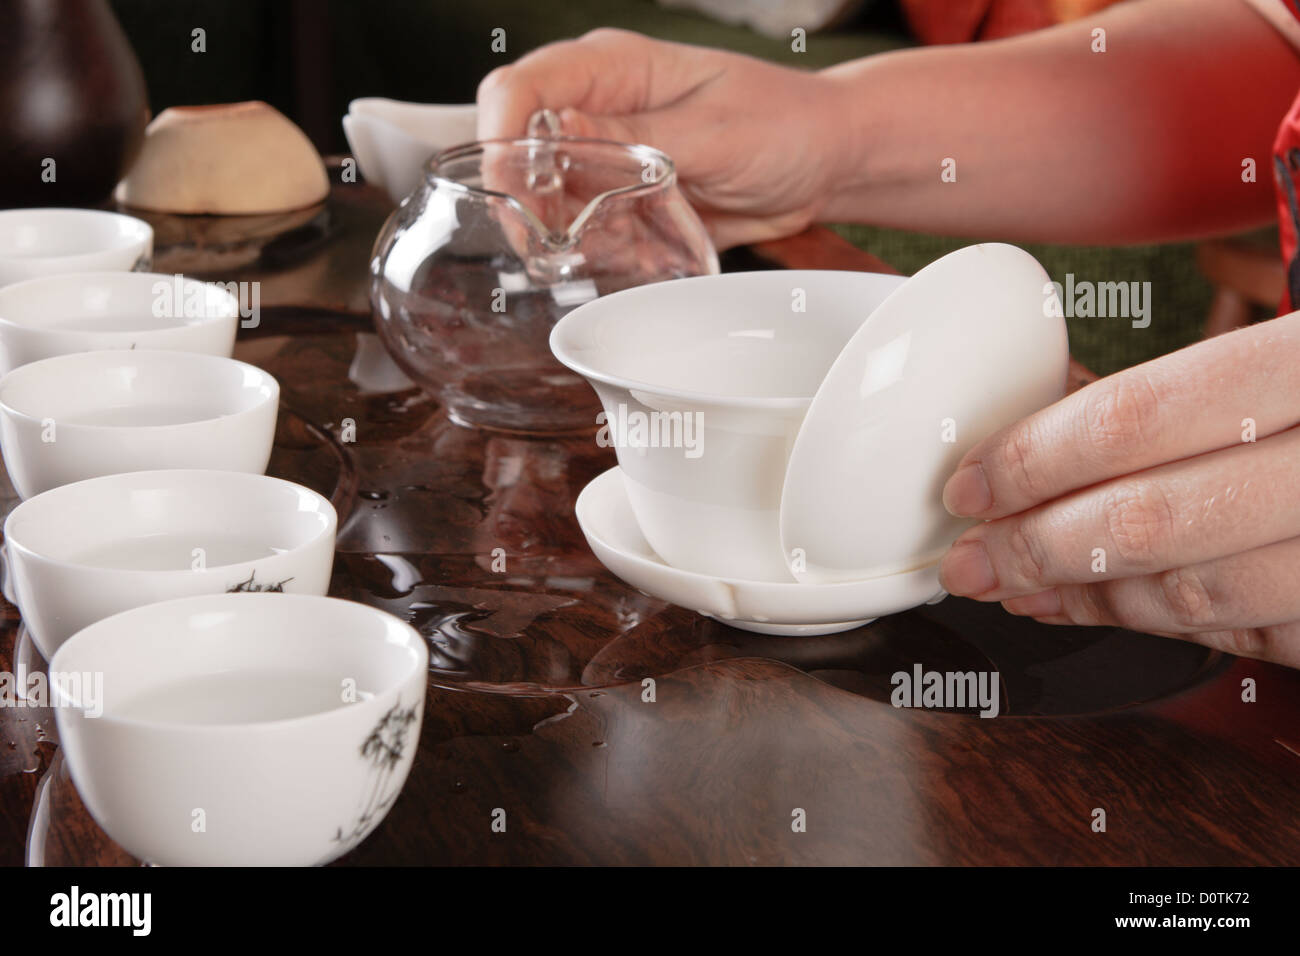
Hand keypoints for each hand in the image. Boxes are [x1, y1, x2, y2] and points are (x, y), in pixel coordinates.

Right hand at [476, 28, 847, 248]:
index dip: (501, 138)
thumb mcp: (714, 131)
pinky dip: (599, 251)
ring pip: (546, 196)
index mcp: (615, 68)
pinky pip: (586, 228)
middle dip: (523, 199)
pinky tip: (635, 258)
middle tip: (546, 243)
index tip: (511, 190)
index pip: (521, 87)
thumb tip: (558, 130)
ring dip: (562, 234)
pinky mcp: (624, 197)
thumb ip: (635, 134)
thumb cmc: (784, 124)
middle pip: (517, 146)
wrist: (825, 162)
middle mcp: (600, 106)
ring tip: (605, 251)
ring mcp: (608, 154)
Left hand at [938, 312, 1299, 668]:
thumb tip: (1051, 416)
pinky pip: (1255, 634)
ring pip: (1197, 595)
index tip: (969, 482)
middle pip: (1150, 520)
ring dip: (1088, 600)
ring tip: (1021, 588)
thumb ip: (1196, 378)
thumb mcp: (1294, 340)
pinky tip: (1110, 610)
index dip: (1032, 459)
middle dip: (1036, 547)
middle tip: (973, 557)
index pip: (1136, 418)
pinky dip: (1167, 627)